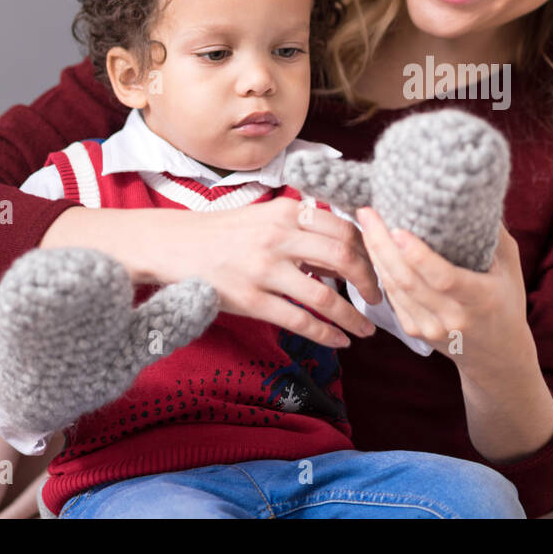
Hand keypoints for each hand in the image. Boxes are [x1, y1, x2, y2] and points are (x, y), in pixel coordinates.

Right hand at [152, 198, 380, 347]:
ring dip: (353, 316)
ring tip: (366, 329)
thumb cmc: (224, 232)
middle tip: (378, 299)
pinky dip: (326, 334)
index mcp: (287, 211)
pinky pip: (299, 321)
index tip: (380, 266)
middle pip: (344, 258)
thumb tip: (346, 253)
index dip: (369, 251)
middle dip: (370, 282)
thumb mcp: (266, 216)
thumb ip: (304, 229)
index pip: (345, 229)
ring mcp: (264, 270)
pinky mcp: (249, 300)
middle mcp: (278, 237)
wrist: (172, 245)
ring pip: (325, 297)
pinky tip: (340, 341)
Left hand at [355, 206, 529, 370]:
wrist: (497, 355)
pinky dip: (380, 270)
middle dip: (382, 244)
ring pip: (394, 288)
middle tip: (368, 211)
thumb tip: (470, 195)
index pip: (444, 278)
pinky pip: (392, 296)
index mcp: (480, 299)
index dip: (419, 256)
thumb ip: (493, 234)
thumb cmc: (507, 302)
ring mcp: (430, 328)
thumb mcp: (510, 268)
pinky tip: (373, 247)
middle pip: (408, 280)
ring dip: (375, 253)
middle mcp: (452, 317)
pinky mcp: (414, 331)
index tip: (399, 229)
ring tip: (366, 222)